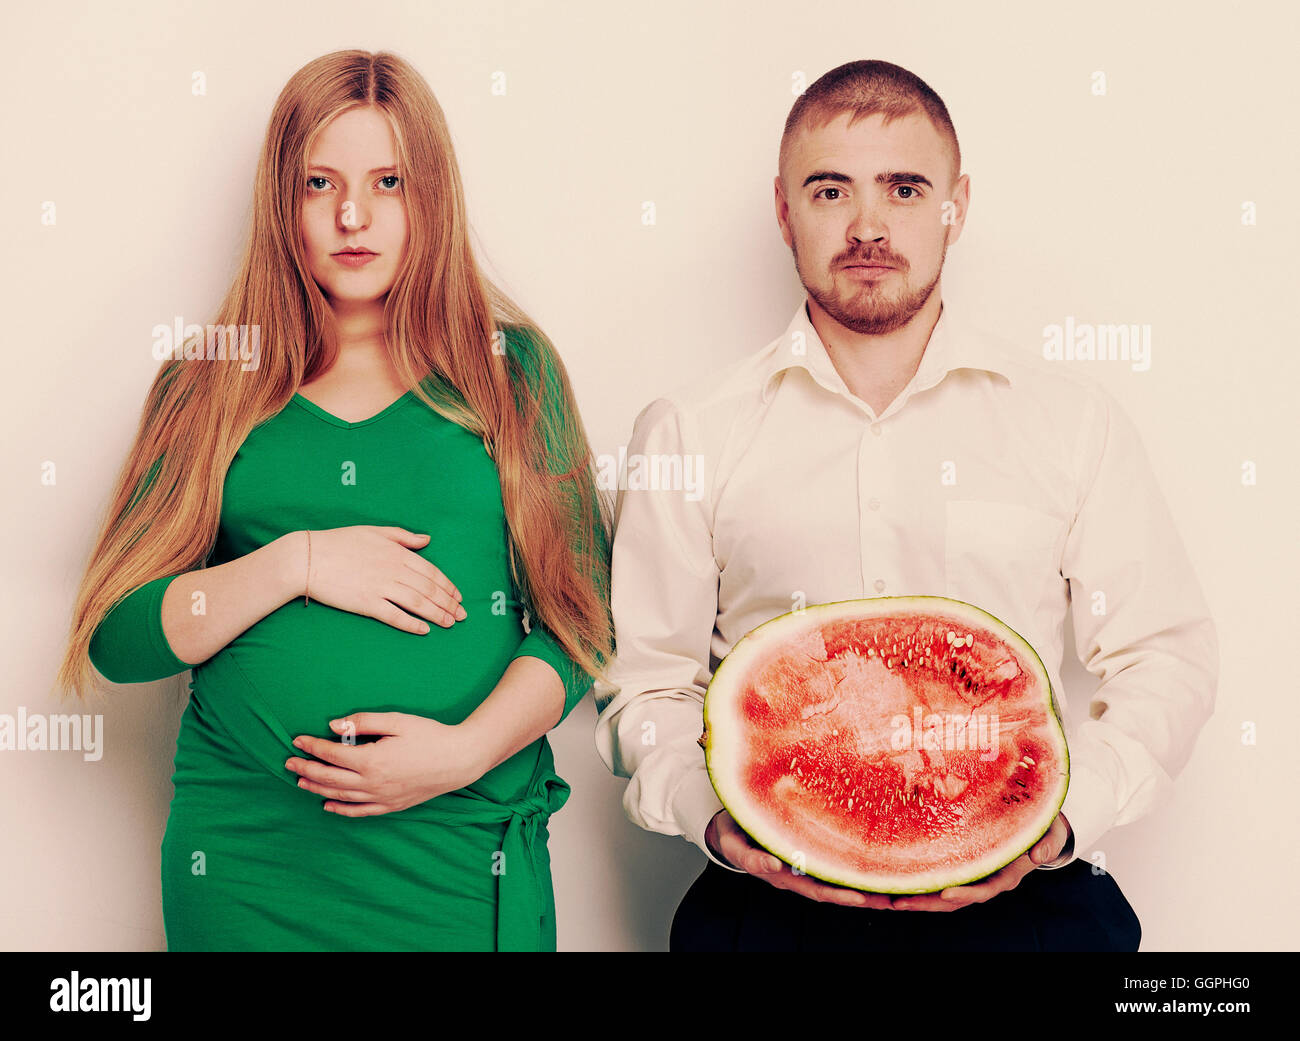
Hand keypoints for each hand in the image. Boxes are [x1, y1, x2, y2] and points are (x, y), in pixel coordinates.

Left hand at [285, 711, 483, 815]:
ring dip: (317, 789)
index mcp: (371, 760)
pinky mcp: (392, 806)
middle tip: (288, 763)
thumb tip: (334, 726)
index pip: (331, 754)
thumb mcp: (397, 721)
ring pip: (340, 797)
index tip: (297, 740)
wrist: (459, 760)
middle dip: (306, 769)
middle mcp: (372, 783)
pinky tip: (328, 806)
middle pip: (329, 778)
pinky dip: (341, 810)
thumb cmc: (430, 736)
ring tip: (300, 782)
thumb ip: (363, 722)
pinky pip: (359, 812)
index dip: (312, 746)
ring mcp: (381, 798)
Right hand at [301, 525, 465, 632]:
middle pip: (429, 590)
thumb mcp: (375, 531)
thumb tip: (427, 539)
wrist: (309, 558)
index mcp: (398, 553)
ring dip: (437, 615)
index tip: (459, 597)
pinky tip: (424, 630)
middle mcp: (394, 570)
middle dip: (449, 604)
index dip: (448, 586)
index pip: (432, 572)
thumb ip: (404, 536)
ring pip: (418, 604)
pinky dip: (412, 624)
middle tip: (462, 616)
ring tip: (450, 624)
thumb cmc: (340, 542)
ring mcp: (381, 587)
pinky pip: (395, 616)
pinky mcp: (367, 604)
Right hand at [705, 810, 895, 908]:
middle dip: (862, 895)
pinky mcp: (808, 849)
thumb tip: (773, 867)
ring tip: (891, 887)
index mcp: (783, 875)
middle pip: (835, 889)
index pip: (816, 889)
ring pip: (837, 878)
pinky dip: (853, 866)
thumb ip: (751, 858)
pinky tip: (873, 862)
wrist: (729, 826)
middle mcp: (798, 874)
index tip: (860, 898)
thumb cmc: (734, 834)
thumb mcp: (735, 846)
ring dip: (864, 885)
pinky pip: (833, 861)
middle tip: (888, 899)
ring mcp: (804, 864)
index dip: (838, 893)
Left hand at [890, 813, 1072, 910]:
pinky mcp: (960, 867)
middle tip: (898, 902)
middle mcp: (984, 881)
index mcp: (1005, 877)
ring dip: (916, 896)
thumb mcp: (1050, 835)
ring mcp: (971, 877)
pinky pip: (938, 878)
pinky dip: (919, 881)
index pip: (983, 890)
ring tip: (887, 897)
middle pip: (953, 900)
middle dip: (926, 902)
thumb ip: (1047, 844)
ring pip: (940, 894)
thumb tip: (1039, 857)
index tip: (945, 893)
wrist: (1037, 831)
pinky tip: (895, 878)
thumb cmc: (1043, 831)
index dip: (966, 894)